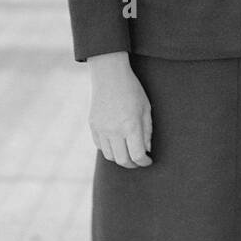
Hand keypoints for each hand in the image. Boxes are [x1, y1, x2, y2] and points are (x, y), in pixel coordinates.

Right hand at [87, 51, 152, 166]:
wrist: (109, 76)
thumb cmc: (132, 90)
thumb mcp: (146, 108)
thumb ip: (147, 131)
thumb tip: (146, 150)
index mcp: (131, 125)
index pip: (137, 155)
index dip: (144, 162)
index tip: (148, 161)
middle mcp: (114, 130)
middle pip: (122, 160)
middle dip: (133, 165)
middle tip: (138, 162)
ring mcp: (101, 129)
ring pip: (110, 156)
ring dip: (120, 158)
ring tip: (128, 153)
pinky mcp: (92, 126)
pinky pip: (100, 146)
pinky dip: (109, 149)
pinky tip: (116, 143)